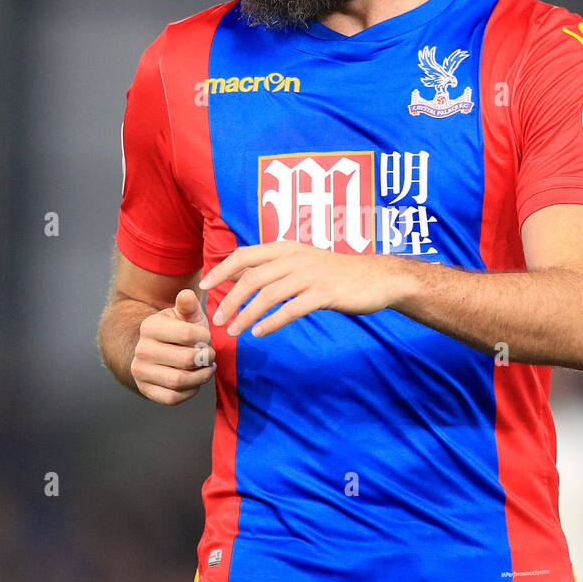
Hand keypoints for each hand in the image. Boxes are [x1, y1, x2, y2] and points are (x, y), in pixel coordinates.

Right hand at [130, 288, 215, 403]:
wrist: (163, 350)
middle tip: (210, 355)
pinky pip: (173, 398)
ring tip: (206, 368)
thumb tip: (187, 295)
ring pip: (180, 381)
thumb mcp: (187, 315)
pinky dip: (190, 392)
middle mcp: (140, 349)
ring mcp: (140, 371)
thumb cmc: (181, 330)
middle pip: (186, 360)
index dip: (205, 337)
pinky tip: (195, 381)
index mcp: (149, 326)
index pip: (187, 334)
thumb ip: (188, 305)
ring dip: (201, 377)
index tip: (206, 337)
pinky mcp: (145, 389)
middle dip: (206, 358)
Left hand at [199, 241, 408, 338]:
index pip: (245, 255)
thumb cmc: (337, 273)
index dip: (222, 270)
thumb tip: (239, 275)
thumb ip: (273, 267)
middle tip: (217, 319)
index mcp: (286, 248)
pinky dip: (271, 322)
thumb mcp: (302, 262)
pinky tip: (260, 333)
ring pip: (268, 295)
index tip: (205, 286)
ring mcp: (310, 274)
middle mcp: (295, 257)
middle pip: (252, 278)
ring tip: (234, 331)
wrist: (377, 278)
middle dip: (230, 299)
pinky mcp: (324, 293)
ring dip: (246, 314)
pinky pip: (291, 309)